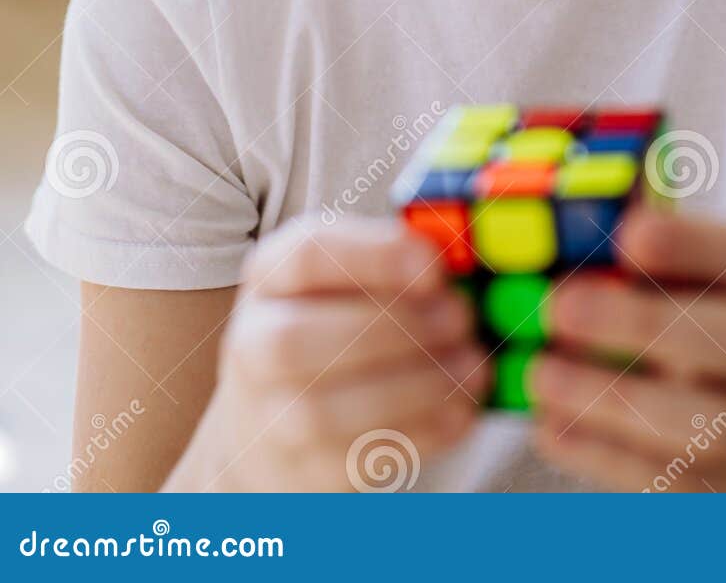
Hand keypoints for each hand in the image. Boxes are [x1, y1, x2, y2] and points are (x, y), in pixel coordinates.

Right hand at [188, 214, 488, 491]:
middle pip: (298, 338)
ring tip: (472, 367)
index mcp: (268, 277)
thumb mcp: (351, 278)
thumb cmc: (335, 326)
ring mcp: (267, 418)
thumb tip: (463, 253)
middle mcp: (252, 345)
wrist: (272, 423)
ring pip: (320, 412)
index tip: (435, 267)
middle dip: (393, 328)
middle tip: (461, 318)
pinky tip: (461, 410)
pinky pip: (353, 462)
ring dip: (410, 388)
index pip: (304, 256)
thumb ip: (399, 261)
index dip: (373, 257)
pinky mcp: (302, 474)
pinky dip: (417, 435)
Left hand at [528, 204, 725, 492]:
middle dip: (644, 322)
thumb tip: (575, 234)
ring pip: (699, 424)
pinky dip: (599, 454)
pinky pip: (663, 481)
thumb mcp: (706, 306)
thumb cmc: (717, 366)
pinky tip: (550, 426)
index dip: (688, 243)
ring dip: (610, 397)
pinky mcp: (720, 499)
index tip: (629, 235)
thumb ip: (652, 271)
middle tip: (562, 307)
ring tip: (542, 374)